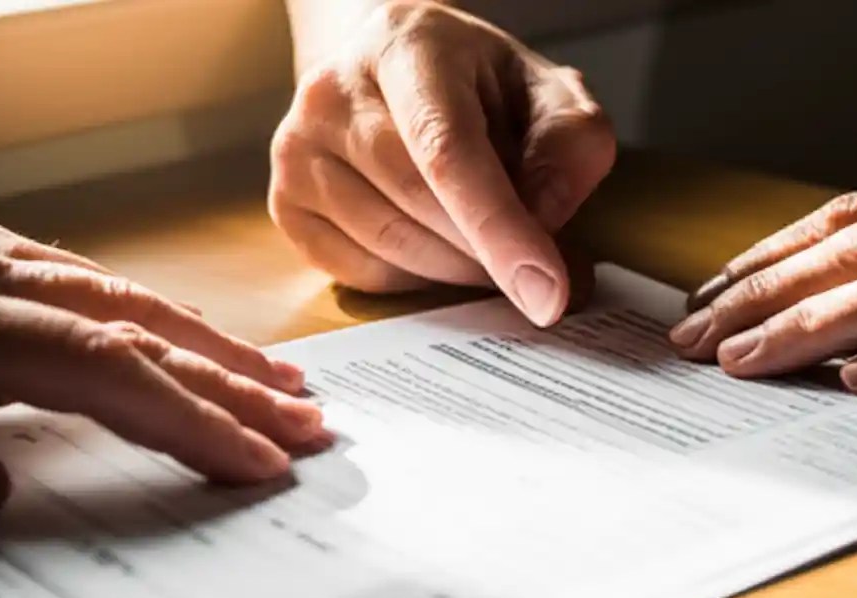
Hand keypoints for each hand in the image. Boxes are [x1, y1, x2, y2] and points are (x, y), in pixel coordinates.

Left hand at [0, 185, 326, 519]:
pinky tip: (170, 319)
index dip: (193, 417)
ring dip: (203, 337)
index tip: (260, 460)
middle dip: (232, 379)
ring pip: (115, 289)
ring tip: (271, 375)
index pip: (106, 371)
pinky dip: (137, 302)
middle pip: (137, 326)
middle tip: (308, 420)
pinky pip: (68, 265)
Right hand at [269, 0, 615, 325]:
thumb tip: (544, 216)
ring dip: (457, 270)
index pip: (448, 151)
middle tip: (538, 268)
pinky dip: (415, 281)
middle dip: (489, 254)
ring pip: (390, 247)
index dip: (501, 228)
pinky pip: (360, 273)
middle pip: (419, 205)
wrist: (392, 73)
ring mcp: (297, 149)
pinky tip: (440, 251)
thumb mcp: (547, 92)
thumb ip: (571, 143)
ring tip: (490, 248)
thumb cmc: (476, 87)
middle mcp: (332, 91)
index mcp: (405, 46)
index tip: (547, 292)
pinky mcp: (285, 204)